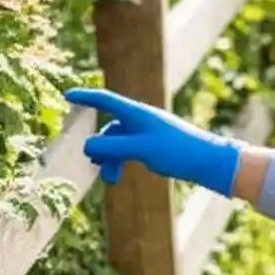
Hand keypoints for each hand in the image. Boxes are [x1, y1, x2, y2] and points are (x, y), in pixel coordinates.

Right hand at [63, 88, 240, 197]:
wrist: (207, 160)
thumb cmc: (176, 150)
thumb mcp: (140, 149)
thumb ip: (112, 147)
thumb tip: (86, 146)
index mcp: (137, 113)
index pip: (105, 100)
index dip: (85, 97)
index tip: (67, 95)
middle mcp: (140, 119)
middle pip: (108, 127)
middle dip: (98, 146)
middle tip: (91, 161)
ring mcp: (146, 133)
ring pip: (117, 143)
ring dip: (109, 159)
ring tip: (109, 179)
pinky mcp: (151, 146)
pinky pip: (126, 151)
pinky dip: (119, 162)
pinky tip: (117, 176)